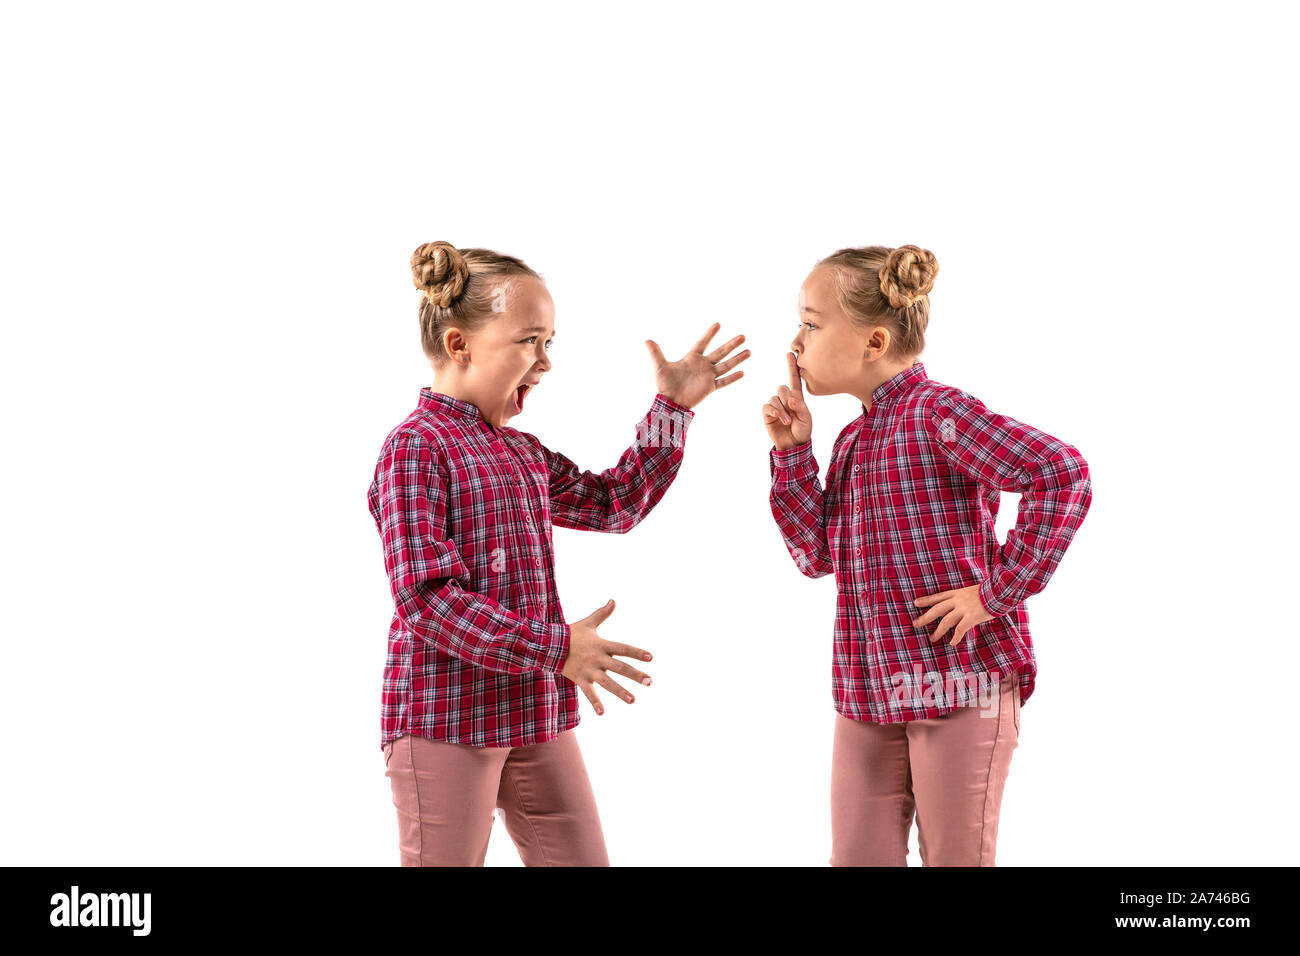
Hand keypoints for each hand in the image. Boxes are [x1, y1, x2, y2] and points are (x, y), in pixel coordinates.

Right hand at [559, 599, 653, 715]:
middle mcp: (598, 658)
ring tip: (633, 700)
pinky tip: (602, 713)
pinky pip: (589, 693)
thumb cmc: (572, 633)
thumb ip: (603, 613)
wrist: (549, 645)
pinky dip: (595, 703)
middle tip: (650, 682)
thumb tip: (614, 600)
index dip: (637, 652)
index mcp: (602, 644)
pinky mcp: (580, 679)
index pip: (624, 648)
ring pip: (607, 682)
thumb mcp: (588, 623)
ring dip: (620, 691)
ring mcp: (589, 670)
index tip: (651, 658)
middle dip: (636, 675)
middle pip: (620, 667)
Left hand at [645, 322, 749, 408]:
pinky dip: (732, 378)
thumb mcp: (660, 367)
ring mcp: (708, 376)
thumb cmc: (664, 385)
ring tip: (749, 351)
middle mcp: (702, 365)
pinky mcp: (710, 388)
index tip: (718, 324)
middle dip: (731, 344)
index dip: (710, 334)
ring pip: (725, 365)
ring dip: (737, 359)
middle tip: (743, 336)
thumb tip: (646, 340)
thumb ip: (656, 353)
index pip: (703, 343)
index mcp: (692, 358)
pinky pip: (723, 382)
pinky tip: (742, 372)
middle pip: (720, 352)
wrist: (669, 402)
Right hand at [762, 351, 813, 449]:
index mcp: (797, 398)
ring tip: (787, 421)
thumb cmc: (803, 430)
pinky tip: (778, 417)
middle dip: (787, 398)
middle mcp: (785, 399)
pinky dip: (773, 411)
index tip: (790, 353)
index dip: (792, 367)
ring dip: (781, 409)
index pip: (794, 379)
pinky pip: (767, 406)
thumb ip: (801, 408)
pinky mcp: (768, 414)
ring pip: (775, 398)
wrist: (793, 445)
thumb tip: (791, 399)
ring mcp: (776, 406)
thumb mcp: (806, 419)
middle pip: (782, 388)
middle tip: (792, 411)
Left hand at [912, 585, 994, 645]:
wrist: (1000, 591)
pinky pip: (960, 629)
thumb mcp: (972, 591)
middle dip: (925, 617)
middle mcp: (957, 601)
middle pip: (937, 609)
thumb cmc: (989, 592)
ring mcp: (964, 609)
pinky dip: (955, 637)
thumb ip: (964, 598)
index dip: (926, 600)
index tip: (915, 603)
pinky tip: (952, 643)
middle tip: (915, 624)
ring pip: (946, 621)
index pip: (938, 596)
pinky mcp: (971, 617)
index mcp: (957, 593)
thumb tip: (959, 605)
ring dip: (938, 631)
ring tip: (932, 639)